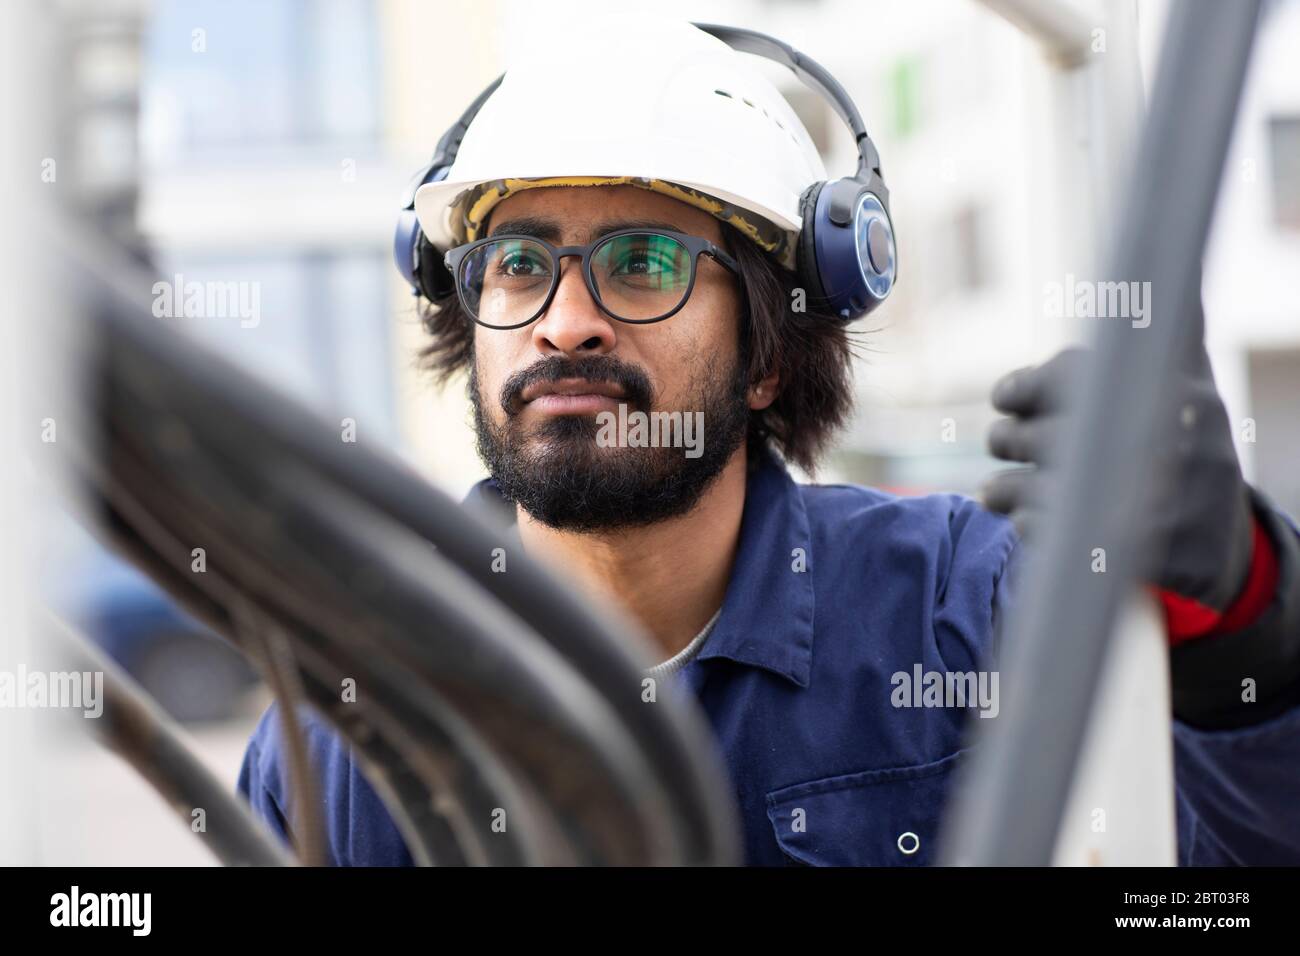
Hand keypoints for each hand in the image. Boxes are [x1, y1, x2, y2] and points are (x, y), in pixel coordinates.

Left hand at [979, 305, 1253, 615]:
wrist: (1222, 552)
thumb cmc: (1191, 452)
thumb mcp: (1193, 389)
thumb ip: (1170, 333)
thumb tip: (1164, 264)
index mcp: (1178, 396)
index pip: (1073, 375)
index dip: (1024, 385)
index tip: (1004, 397)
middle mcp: (1165, 445)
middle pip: (1046, 433)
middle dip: (1008, 438)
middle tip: (999, 441)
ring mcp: (1149, 504)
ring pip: (1035, 486)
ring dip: (1002, 488)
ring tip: (995, 490)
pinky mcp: (1126, 555)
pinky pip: (1044, 533)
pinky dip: (1025, 525)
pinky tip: (1026, 521)